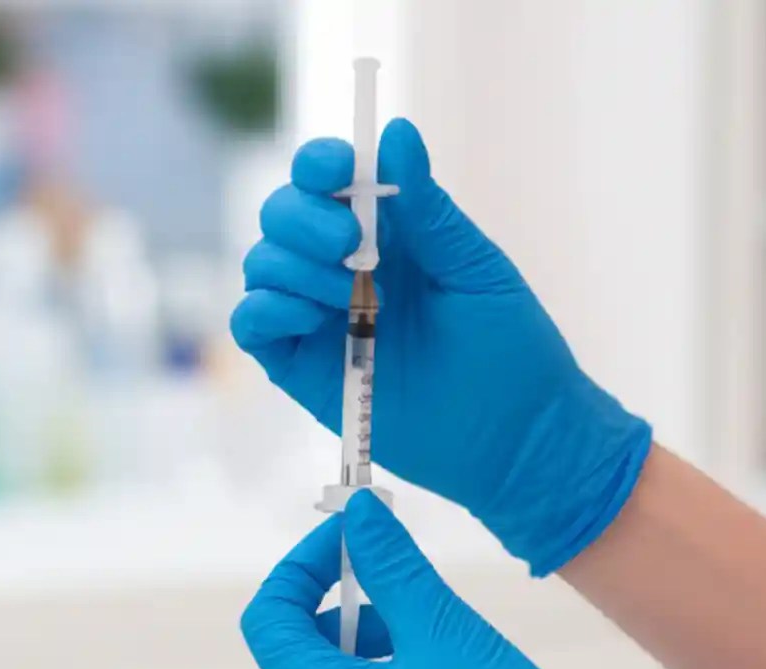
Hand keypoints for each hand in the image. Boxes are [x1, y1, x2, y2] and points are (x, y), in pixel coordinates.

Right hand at [230, 119, 651, 574]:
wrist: (514, 438)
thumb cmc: (510, 349)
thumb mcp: (474, 267)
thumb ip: (428, 208)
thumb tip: (395, 133)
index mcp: (385, 232)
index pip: (326, 178)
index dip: (318, 163)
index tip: (337, 169)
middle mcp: (339, 266)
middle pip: (281, 214)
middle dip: (305, 217)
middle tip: (352, 244)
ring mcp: (316, 316)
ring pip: (261, 263)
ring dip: (295, 266)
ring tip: (351, 294)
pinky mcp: (299, 366)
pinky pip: (251, 323)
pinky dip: (264, 310)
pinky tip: (310, 316)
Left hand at [241, 491, 577, 668]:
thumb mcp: (446, 636)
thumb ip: (394, 568)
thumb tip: (360, 512)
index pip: (268, 618)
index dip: (302, 565)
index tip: (350, 536)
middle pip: (296, 645)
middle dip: (345, 602)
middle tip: (400, 583)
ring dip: (367, 637)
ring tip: (428, 636)